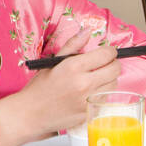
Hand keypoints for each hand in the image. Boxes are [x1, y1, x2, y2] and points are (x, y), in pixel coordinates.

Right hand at [0, 30, 120, 145]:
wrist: (29, 114)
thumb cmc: (39, 88)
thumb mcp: (52, 62)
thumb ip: (72, 45)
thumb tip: (87, 31)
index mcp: (74, 67)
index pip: (107, 54)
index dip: (109, 51)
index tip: (106, 52)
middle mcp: (84, 83)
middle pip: (115, 69)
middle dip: (112, 64)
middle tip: (104, 64)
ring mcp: (88, 99)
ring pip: (114, 84)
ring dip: (109, 79)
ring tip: (96, 78)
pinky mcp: (90, 112)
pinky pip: (106, 98)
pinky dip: (103, 93)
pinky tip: (90, 92)